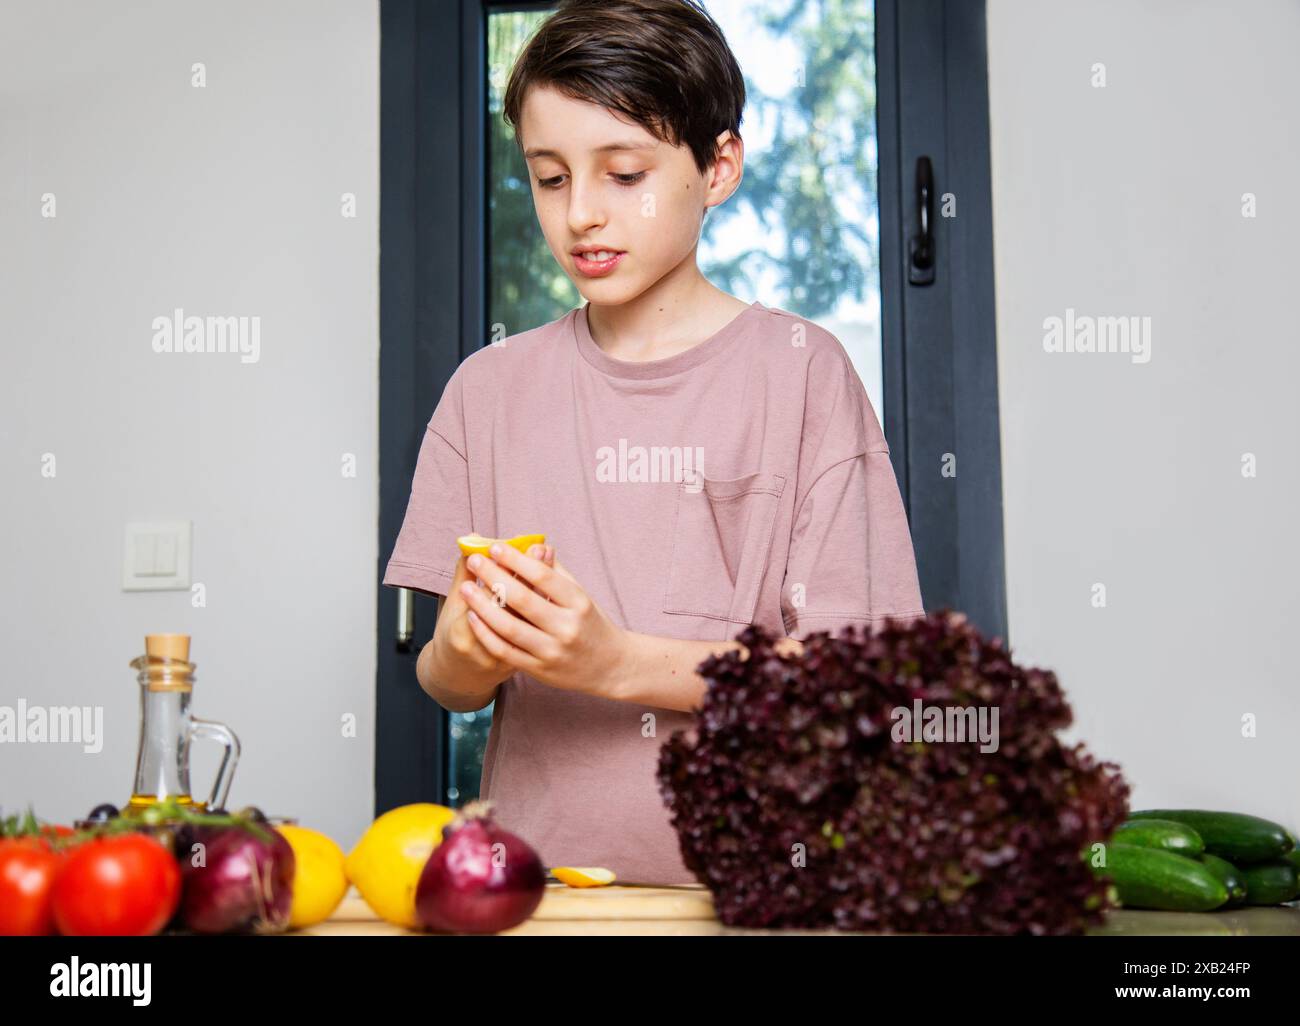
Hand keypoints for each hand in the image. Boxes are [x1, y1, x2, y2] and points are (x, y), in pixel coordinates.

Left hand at [458, 542, 628, 696]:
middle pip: (523, 599)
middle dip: (494, 577)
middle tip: (474, 560)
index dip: (517, 560)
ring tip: (465, 588)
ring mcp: (552, 651)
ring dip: (483, 606)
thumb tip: (533, 544)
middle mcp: (567, 627)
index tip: (495, 547)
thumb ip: (556, 572)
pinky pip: (506, 651)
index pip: (543, 576)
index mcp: (579, 603)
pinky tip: (473, 617)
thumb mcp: (581, 595)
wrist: (610, 666)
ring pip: (509, 627)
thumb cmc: (591, 623)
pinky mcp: (540, 670)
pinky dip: (486, 634)